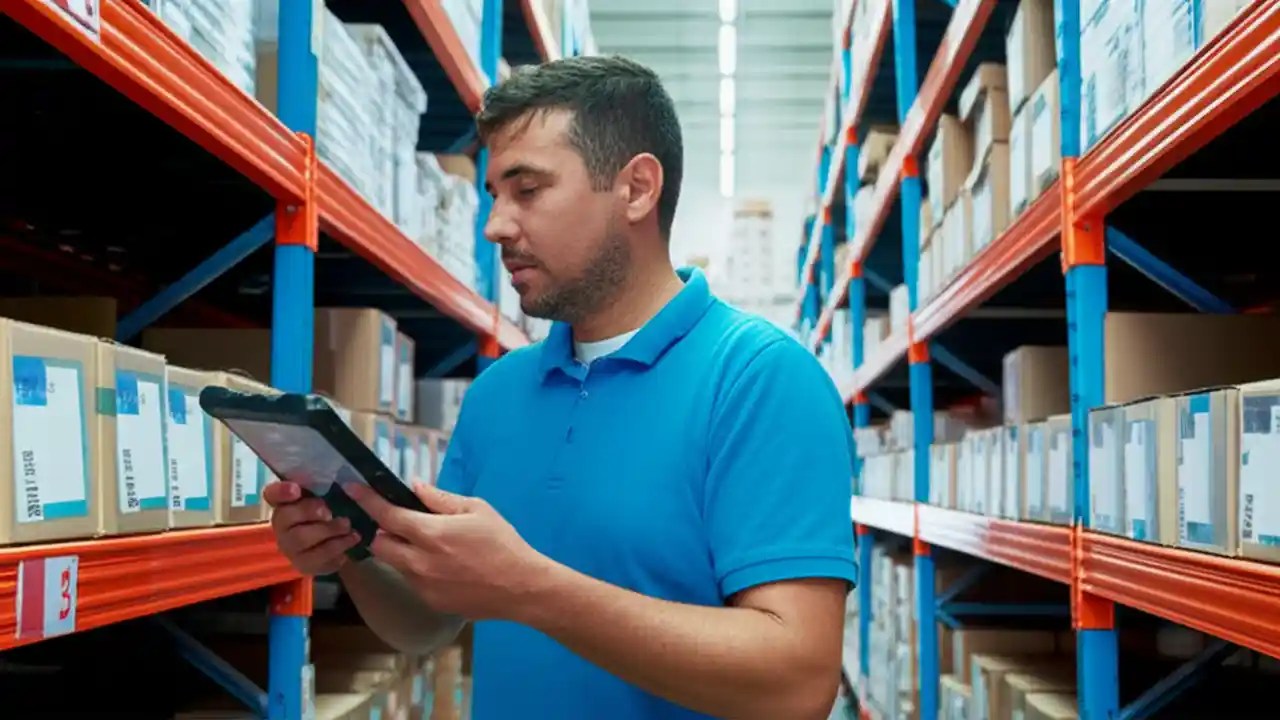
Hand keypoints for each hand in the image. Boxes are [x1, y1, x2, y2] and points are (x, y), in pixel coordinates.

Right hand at [264, 482, 361, 575]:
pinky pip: (317, 557)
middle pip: (285, 517)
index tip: (296, 489)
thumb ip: (329, 488)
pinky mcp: (304, 564)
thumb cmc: (334, 514)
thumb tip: (345, 482)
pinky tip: (351, 539)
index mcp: (287, 502)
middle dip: (308, 511)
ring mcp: (290, 547)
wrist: (346, 544)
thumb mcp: (333, 497)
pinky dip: (338, 547)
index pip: (272, 494)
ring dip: (328, 530)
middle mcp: (282, 525)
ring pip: (301, 538)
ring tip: (348, 525)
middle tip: (329, 511)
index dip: (281, 491)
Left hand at [345, 482, 553, 620]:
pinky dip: (418, 568)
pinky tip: (444, 566)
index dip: (367, 500)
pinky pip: (413, 580)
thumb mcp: (477, 510)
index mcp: (432, 534)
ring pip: (395, 563)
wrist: (520, 588)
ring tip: (429, 545)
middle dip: (381, 531)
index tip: (352, 489)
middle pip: (379, 545)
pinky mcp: (430, 601)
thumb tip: (414, 487)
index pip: (387, 515)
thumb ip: (441, 499)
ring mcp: (422, 585)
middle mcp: (420, 562)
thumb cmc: (502, 543)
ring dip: (401, 551)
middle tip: (400, 523)